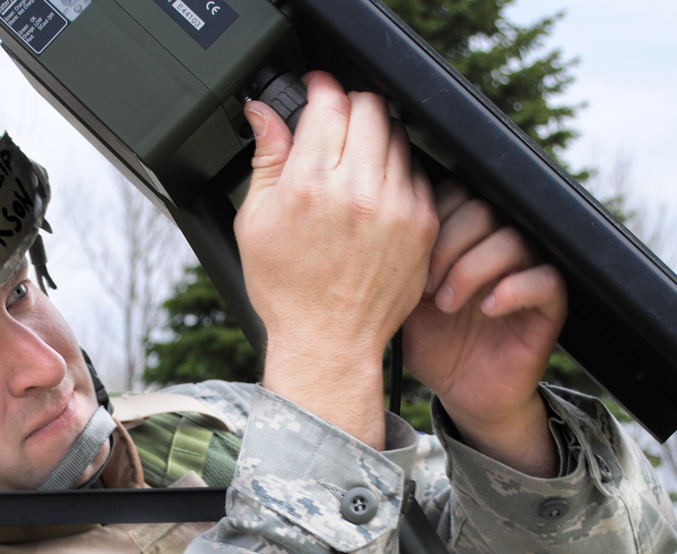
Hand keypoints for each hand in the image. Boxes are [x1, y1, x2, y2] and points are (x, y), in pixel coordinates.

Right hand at [236, 72, 437, 449]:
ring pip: (396, 134)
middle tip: (336, 125)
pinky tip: (376, 194)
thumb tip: (264, 112)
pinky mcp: (422, 223)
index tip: (315, 93)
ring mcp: (395, 206)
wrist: (329, 342)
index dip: (320, 89)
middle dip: (350, 107)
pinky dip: (397, 171)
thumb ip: (266, 159)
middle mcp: (356, 190)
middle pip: (369, 106)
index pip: (328, 103)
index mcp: (308, 185)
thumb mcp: (255, 223)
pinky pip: (416, 171)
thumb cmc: (288, 291)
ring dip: (376, 136)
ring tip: (354, 164)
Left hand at [401, 180, 566, 476]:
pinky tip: (487, 310)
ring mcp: (527, 272)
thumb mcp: (402, 299)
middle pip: (484, 210)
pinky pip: (545, 280)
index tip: (405, 259)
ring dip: (472, 269)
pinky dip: (513, 290)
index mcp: (465, 237)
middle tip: (425, 285)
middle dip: (448, 245)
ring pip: (513, 240)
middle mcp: (498, 247)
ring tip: (447, 303)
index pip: (457, 196)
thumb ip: (394, 261)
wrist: (463, 392)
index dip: (431, 220)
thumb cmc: (431, 344)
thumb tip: (368, 229)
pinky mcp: (550, 305)